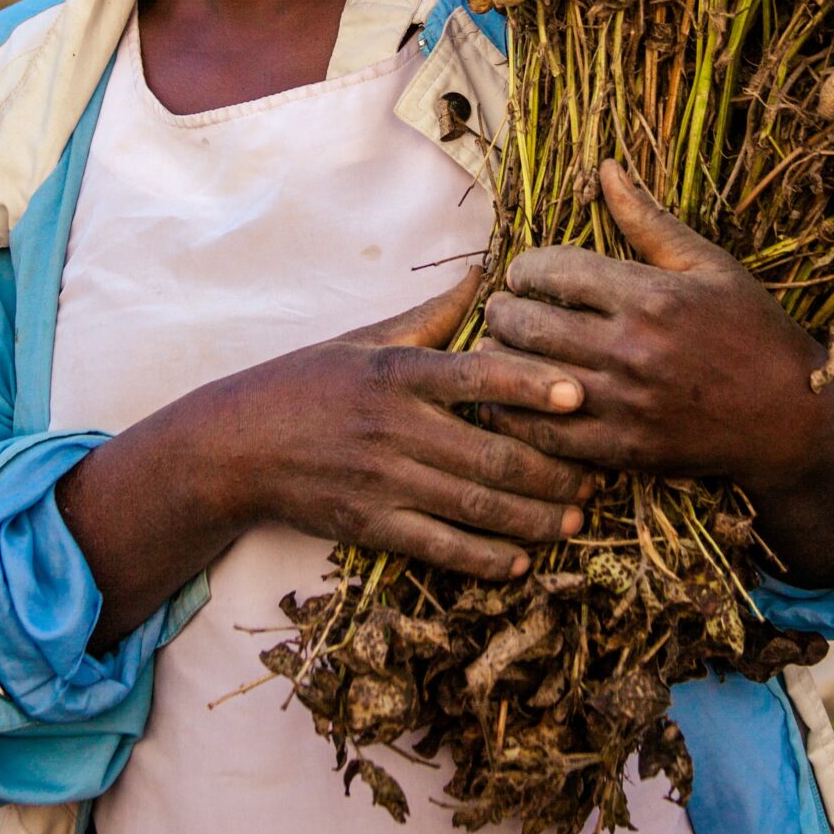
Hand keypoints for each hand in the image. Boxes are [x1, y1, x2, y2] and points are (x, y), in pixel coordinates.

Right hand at [229, 269, 596, 581]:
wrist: (234, 447)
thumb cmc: (307, 384)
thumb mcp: (365, 340)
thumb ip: (431, 315)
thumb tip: (484, 273)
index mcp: (398, 373)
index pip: (476, 376)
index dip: (531, 385)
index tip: (579, 393)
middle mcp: (394, 427)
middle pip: (489, 455)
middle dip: (552, 471)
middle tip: (599, 476)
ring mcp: (381, 481)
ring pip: (473, 507)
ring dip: (532, 519)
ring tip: (574, 521)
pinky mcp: (369, 525)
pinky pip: (437, 546)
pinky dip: (482, 558)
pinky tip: (518, 561)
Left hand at [480, 164, 833, 586]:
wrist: (791, 418)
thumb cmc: (752, 331)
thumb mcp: (709, 265)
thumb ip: (650, 221)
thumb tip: (607, 168)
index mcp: (651, 296)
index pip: (554, 270)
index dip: (526, 268)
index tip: (523, 274)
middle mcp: (632, 348)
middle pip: (528, 323)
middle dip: (503, 310)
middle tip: (502, 308)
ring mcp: (625, 403)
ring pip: (527, 376)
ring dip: (502, 359)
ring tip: (501, 348)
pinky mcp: (623, 449)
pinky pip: (546, 433)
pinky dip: (518, 415)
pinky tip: (517, 398)